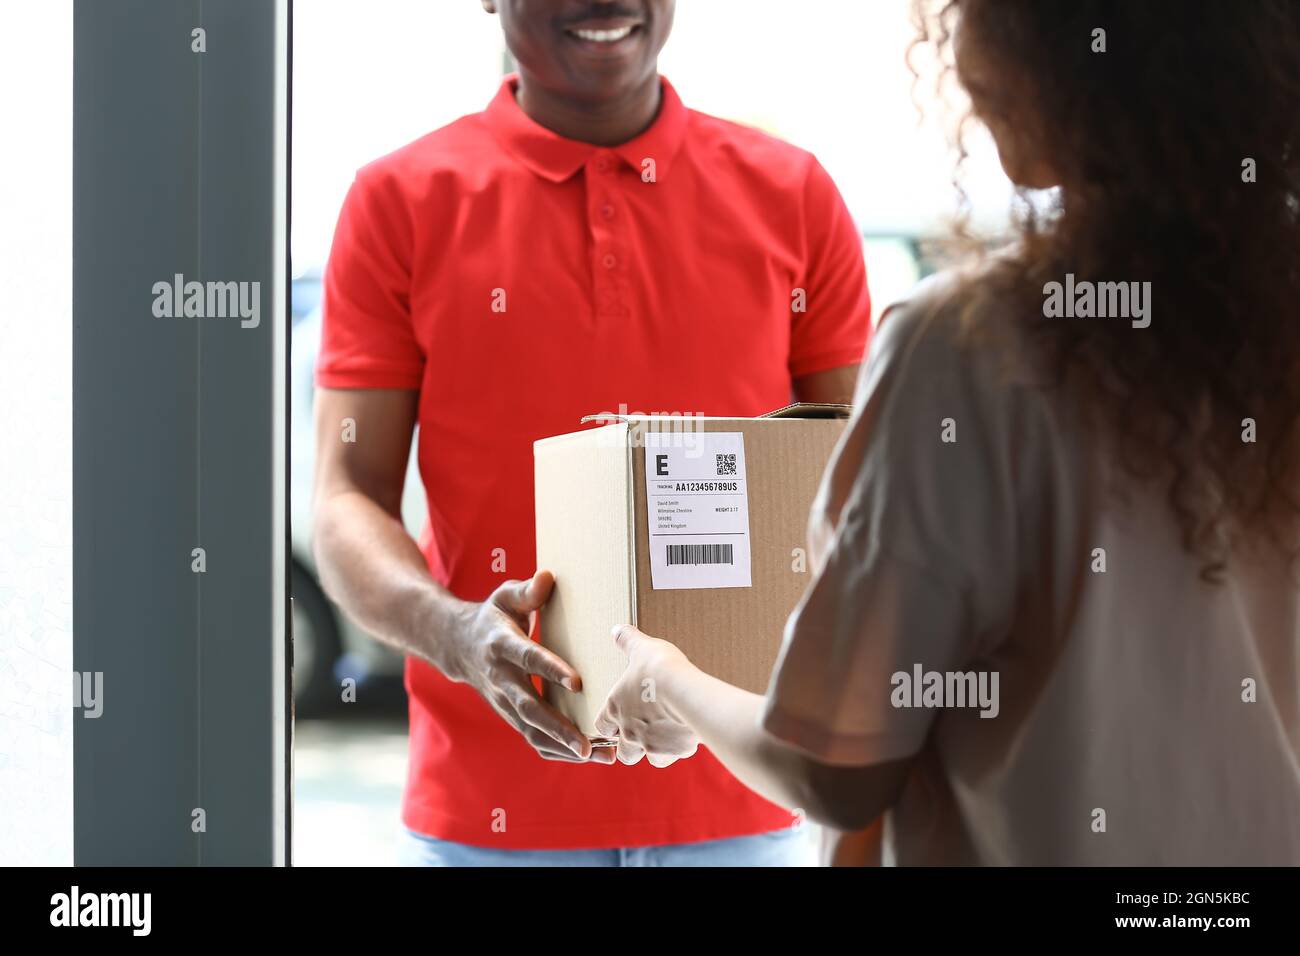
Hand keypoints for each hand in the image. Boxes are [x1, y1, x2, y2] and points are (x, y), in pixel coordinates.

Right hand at [438, 570, 613, 764]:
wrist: (457, 644)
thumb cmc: (492, 616)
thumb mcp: (504, 595)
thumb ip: (526, 590)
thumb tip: (547, 577)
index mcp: (501, 646)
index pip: (528, 659)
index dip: (551, 670)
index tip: (578, 683)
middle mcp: (500, 679)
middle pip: (529, 707)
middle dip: (558, 728)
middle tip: (587, 744)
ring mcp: (503, 702)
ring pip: (531, 731)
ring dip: (563, 747)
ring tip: (597, 755)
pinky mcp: (509, 715)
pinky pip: (531, 738)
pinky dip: (556, 751)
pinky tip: (586, 756)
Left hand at [595, 625, 699, 767]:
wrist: (684, 692)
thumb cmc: (659, 669)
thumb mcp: (642, 648)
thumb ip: (629, 641)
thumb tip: (617, 630)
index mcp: (616, 708)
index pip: (602, 726)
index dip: (611, 725)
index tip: (619, 720)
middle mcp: (629, 731)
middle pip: (624, 753)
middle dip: (634, 747)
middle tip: (647, 733)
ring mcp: (650, 745)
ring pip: (651, 759)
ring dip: (659, 750)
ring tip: (671, 734)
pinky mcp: (672, 751)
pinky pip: (675, 755)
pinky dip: (680, 748)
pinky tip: (689, 733)